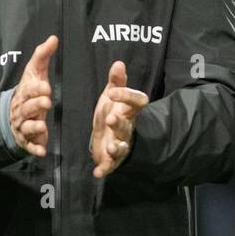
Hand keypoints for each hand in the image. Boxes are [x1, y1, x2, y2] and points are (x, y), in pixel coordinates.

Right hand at [9, 35, 56, 157]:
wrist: (11, 114)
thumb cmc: (28, 91)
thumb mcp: (34, 72)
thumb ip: (43, 56)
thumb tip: (53, 37)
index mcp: (24, 93)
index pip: (29, 90)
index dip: (36, 88)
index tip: (46, 86)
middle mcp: (22, 110)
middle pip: (28, 108)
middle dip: (36, 105)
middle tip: (47, 101)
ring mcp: (23, 126)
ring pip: (28, 127)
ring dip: (35, 127)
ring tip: (42, 126)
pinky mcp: (27, 140)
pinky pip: (30, 146)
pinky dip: (35, 149)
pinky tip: (42, 152)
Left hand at [90, 60, 147, 177]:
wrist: (109, 137)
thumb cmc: (112, 112)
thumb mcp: (111, 95)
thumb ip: (116, 81)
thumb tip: (118, 62)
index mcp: (128, 110)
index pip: (137, 102)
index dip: (127, 96)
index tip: (112, 91)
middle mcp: (127, 127)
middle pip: (127, 125)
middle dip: (119, 123)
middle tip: (109, 118)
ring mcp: (121, 144)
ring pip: (122, 146)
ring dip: (116, 148)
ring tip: (110, 147)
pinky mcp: (112, 159)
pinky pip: (111, 165)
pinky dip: (105, 169)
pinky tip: (97, 172)